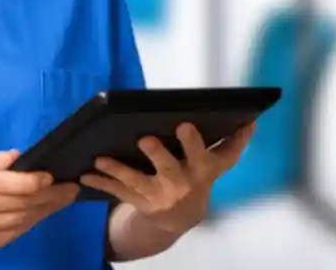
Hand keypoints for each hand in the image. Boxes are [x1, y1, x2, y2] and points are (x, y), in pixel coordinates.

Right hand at [0, 149, 79, 251]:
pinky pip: (20, 230)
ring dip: (49, 208)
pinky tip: (46, 209)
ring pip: (25, 218)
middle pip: (22, 202)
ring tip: (66, 197)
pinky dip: (36, 219)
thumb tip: (21, 157)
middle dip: (51, 195)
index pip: (8, 184)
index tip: (51, 176)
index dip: (33, 181)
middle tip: (71, 187)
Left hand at [81, 121, 255, 234]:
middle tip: (144, 139)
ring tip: (100, 157)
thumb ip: (233, 143)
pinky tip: (84, 173)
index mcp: (201, 169)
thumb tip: (251, 120)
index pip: (203, 154)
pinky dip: (101, 182)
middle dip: (158, 155)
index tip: (184, 125)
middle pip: (170, 168)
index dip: (194, 142)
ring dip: (118, 169)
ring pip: (137, 181)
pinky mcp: (140, 202)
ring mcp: (160, 196)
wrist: (182, 215)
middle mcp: (182, 184)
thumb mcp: (217, 163)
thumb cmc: (197, 175)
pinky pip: (117, 191)